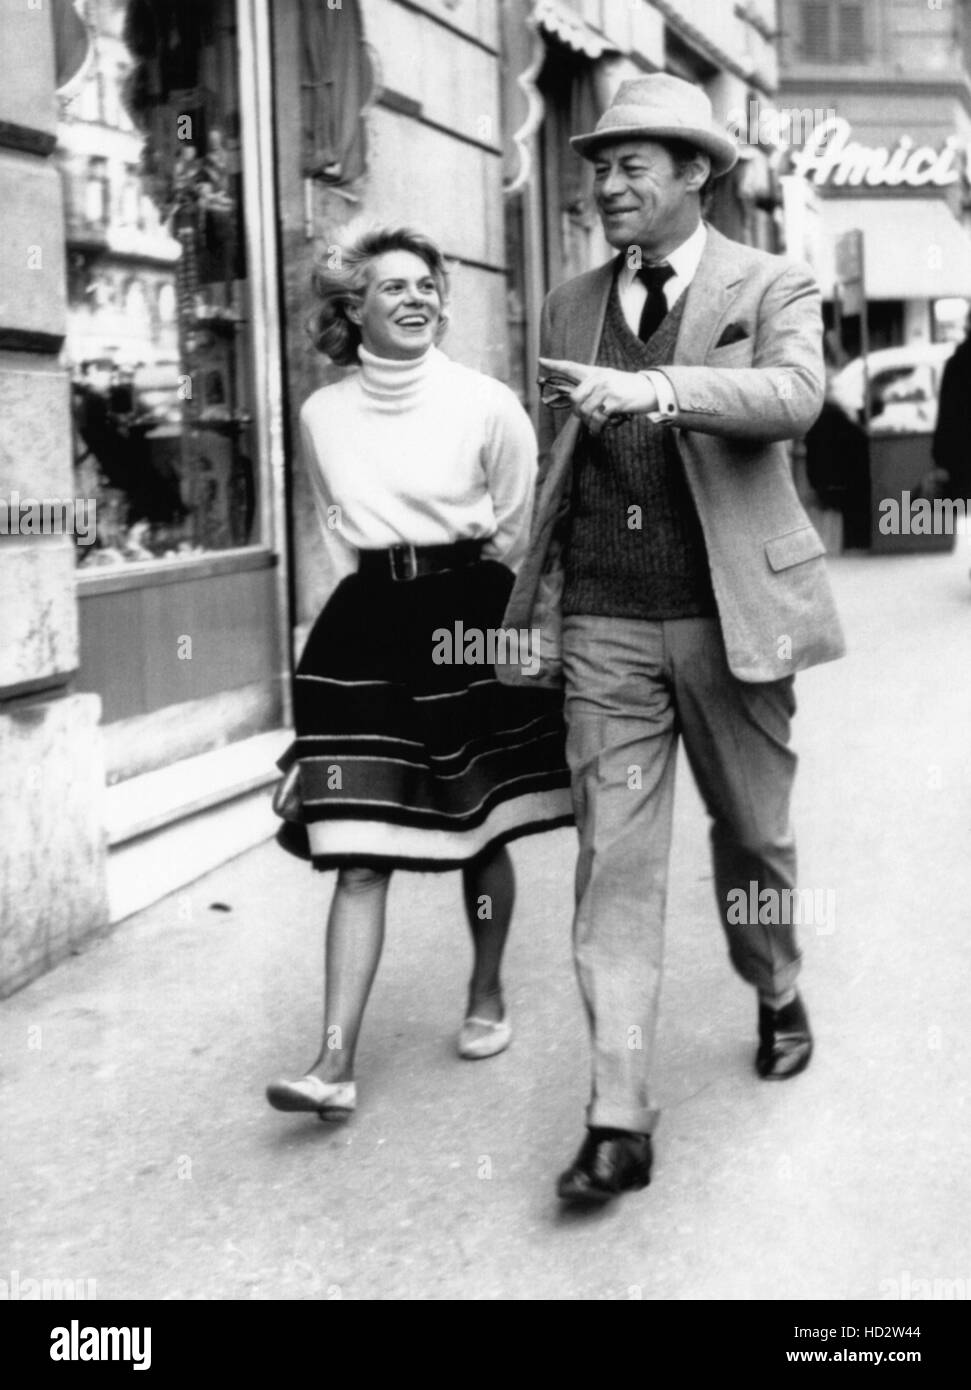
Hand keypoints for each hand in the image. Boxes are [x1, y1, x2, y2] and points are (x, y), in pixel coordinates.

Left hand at [538, 358, 657, 435]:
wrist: (651, 390)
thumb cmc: (628, 389)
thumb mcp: (610, 380)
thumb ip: (593, 387)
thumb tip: (576, 402)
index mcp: (596, 372)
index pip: (571, 366)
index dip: (555, 364)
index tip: (540, 361)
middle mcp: (599, 378)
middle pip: (574, 398)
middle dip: (577, 412)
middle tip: (585, 419)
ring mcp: (606, 389)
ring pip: (584, 411)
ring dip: (588, 423)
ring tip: (595, 427)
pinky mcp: (613, 402)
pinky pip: (597, 419)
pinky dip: (597, 428)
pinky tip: (599, 430)